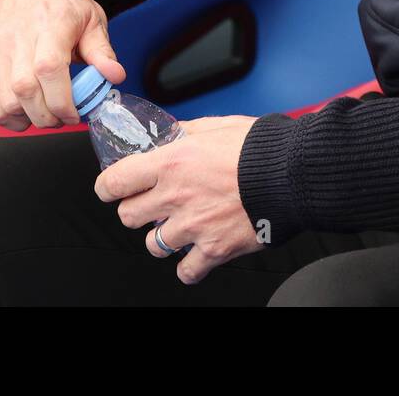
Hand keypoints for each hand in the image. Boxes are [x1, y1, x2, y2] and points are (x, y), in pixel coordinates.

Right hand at [0, 0, 124, 130]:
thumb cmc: (60, 1)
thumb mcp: (91, 18)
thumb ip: (102, 51)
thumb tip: (114, 76)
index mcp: (50, 27)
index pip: (49, 71)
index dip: (63, 101)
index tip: (75, 113)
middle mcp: (17, 40)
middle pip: (26, 92)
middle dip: (49, 117)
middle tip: (63, 116)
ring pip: (7, 103)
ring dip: (29, 119)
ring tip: (45, 111)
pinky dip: (8, 118)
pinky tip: (25, 111)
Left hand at [95, 115, 260, 284]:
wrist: (291, 174)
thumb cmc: (258, 147)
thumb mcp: (216, 126)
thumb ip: (186, 132)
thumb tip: (171, 133)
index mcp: (170, 163)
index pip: (115, 182)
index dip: (107, 186)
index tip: (110, 188)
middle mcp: (175, 197)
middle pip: (128, 216)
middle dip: (136, 210)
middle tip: (150, 204)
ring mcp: (193, 227)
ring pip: (153, 246)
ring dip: (162, 238)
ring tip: (178, 227)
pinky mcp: (214, 250)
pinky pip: (186, 272)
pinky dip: (189, 266)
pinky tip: (196, 253)